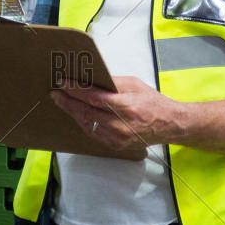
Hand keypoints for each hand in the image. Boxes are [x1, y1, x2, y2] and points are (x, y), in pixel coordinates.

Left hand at [50, 75, 179, 154]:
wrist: (169, 124)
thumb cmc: (153, 102)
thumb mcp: (134, 84)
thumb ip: (112, 82)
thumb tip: (90, 78)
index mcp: (125, 106)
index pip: (93, 97)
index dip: (75, 90)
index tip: (62, 83)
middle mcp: (120, 125)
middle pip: (86, 112)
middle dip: (68, 101)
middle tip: (56, 93)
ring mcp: (117, 138)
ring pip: (87, 124)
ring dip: (73, 112)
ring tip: (63, 102)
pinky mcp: (115, 145)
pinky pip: (94, 133)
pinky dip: (84, 122)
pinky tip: (77, 114)